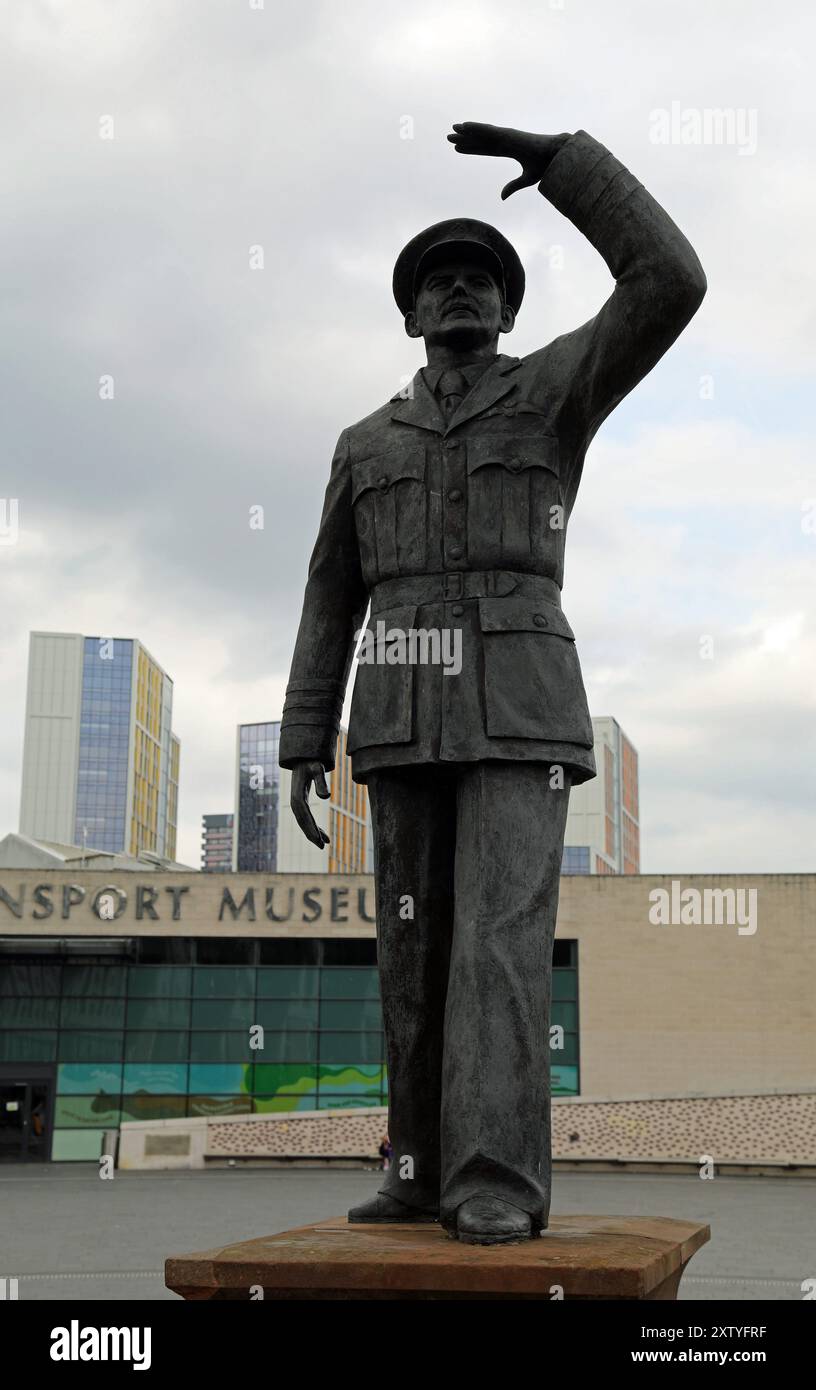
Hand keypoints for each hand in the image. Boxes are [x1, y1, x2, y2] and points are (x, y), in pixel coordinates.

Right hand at [290, 760, 330, 848]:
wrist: (303, 757)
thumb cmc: (311, 762)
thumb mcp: (317, 769)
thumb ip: (321, 781)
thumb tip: (326, 797)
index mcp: (296, 795)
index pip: (304, 815)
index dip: (310, 828)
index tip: (319, 839)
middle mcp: (294, 801)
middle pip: (302, 822)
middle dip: (311, 834)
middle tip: (322, 846)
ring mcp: (297, 802)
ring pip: (304, 822)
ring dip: (313, 833)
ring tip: (325, 843)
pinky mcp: (301, 802)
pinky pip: (306, 818)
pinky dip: (314, 827)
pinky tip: (323, 834)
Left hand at [447, 122, 570, 198]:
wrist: (556, 157)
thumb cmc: (545, 165)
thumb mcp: (526, 180)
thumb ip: (513, 187)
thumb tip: (501, 197)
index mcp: (510, 150)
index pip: (486, 150)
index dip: (472, 149)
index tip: (458, 149)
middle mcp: (506, 141)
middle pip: (480, 140)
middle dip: (465, 139)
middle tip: (449, 137)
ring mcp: (506, 136)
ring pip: (482, 133)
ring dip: (467, 131)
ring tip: (453, 129)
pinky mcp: (508, 134)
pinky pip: (489, 130)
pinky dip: (476, 127)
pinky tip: (464, 126)